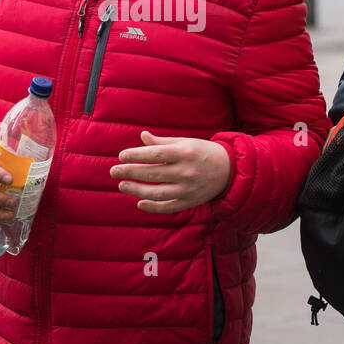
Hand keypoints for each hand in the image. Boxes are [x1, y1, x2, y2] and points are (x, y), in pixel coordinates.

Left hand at [110, 131, 231, 213]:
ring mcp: (188, 189)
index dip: (136, 155)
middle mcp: (186, 172)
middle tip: (114, 171)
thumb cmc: (203, 152)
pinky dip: (152, 207)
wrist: (229, 170)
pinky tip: (139, 203)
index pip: (154, 154)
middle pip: (152, 174)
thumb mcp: (185, 143)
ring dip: (136, 190)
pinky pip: (168, 207)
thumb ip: (162, 142)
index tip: (121, 156)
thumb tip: (141, 137)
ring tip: (123, 185)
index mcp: (184, 153)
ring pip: (157, 193)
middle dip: (130, 172)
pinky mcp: (190, 202)